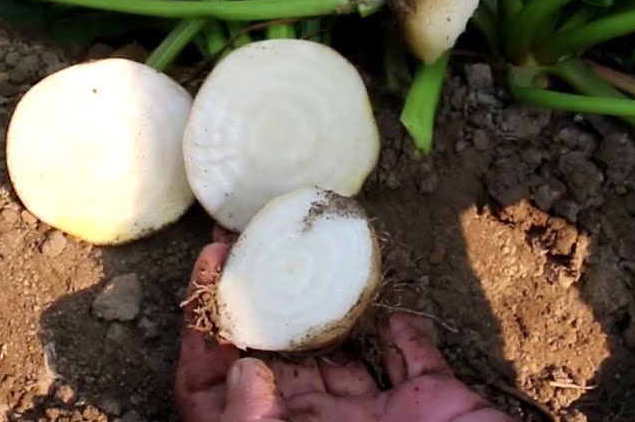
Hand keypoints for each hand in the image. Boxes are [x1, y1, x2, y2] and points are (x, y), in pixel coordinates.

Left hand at [176, 243, 513, 420]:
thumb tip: (243, 370)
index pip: (216, 384)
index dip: (203, 323)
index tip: (213, 261)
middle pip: (273, 350)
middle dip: (256, 292)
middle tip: (248, 230)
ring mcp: (374, 414)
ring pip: (338, 344)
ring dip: (322, 299)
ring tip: (304, 243)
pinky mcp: (430, 399)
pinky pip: (409, 350)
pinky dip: (398, 320)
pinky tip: (378, 280)